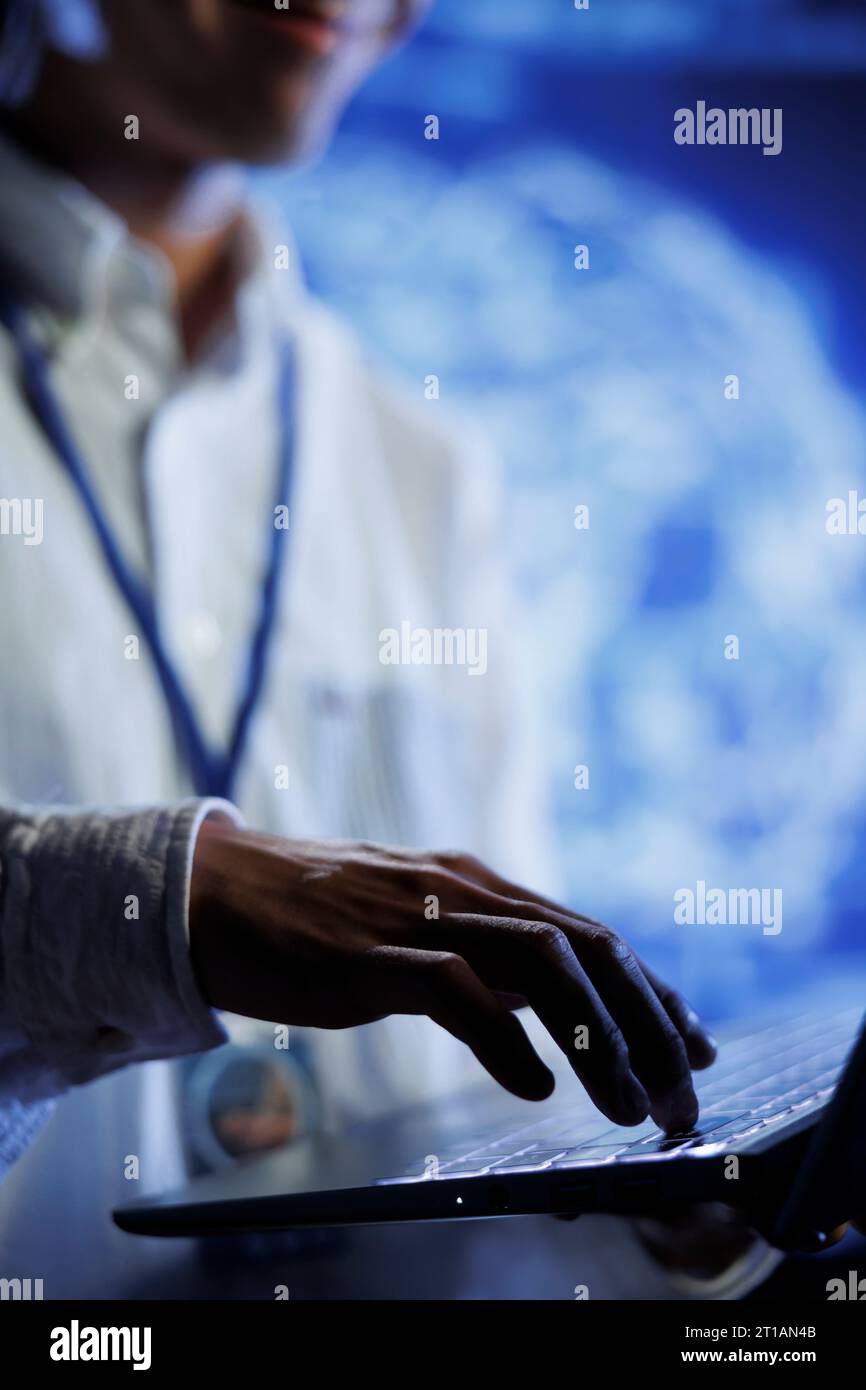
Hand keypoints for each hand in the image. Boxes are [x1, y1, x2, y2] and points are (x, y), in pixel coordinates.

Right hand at [189, 825, 715, 1128]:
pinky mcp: (368, 954)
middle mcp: (463, 890)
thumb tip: (549, 1003)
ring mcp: (417, 916)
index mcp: (477, 885)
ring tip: (627, 1107)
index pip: (591, 935)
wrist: (210, 892)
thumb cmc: (310, 918)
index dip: (653, 993)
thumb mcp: (414, 927)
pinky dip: (505, 1039)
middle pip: (587, 948)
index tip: (694, 1046)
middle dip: (649, 1025)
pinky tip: (534, 1086)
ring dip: (598, 1039)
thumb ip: (479, 954)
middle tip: (682, 1098)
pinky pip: (456, 991)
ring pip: (540, 964)